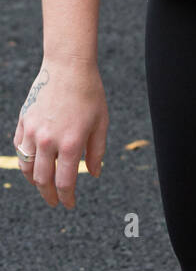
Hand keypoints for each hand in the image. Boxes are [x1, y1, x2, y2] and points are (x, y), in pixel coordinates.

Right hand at [14, 61, 107, 208]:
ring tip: (43, 185)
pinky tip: (34, 163)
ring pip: (27, 167)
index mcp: (71, 143)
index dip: (66, 198)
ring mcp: (33, 131)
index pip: (64, 182)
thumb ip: (97, 152)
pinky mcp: (23, 121)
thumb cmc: (90, 93)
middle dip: (49, 195)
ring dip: (34, 181)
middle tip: (54, 202)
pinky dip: (25, 160)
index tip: (69, 205)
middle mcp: (48, 140)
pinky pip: (20, 148)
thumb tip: (93, 174)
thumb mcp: (101, 123)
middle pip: (42, 180)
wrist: (68, 66)